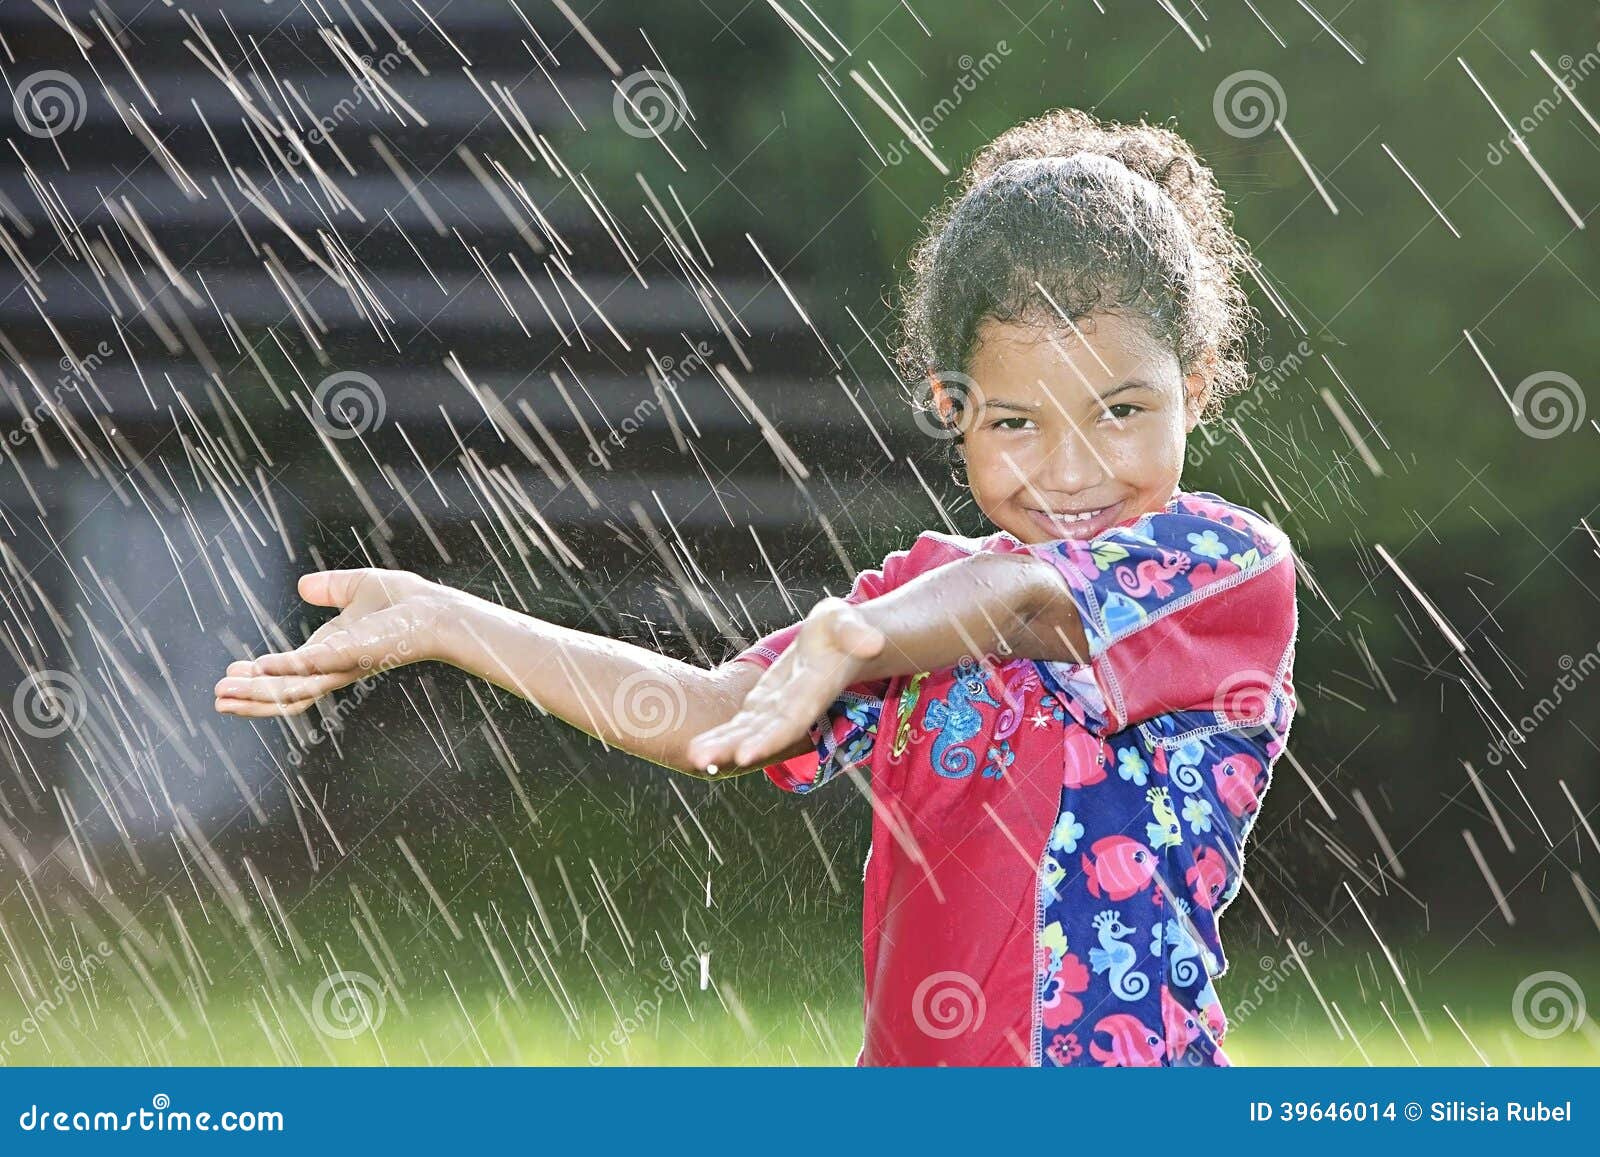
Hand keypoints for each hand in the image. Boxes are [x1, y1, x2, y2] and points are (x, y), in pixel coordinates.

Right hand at [213, 569, 453, 716]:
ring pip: (292, 690)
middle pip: (285, 694)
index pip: (289, 677)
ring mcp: (341, 665)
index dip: (259, 680)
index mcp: (330, 654)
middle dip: (250, 699)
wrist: (436, 610)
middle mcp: (333, 668)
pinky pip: (311, 666)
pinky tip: (258, 669)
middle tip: (217, 700)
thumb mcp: (357, 587)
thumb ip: (330, 588)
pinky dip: (283, 669)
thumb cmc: (404, 601)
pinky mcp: (350, 654)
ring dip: (256, 694)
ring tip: (223, 696)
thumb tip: (304, 585)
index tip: (231, 674)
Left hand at [686, 597, 886, 771]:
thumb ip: (856, 632)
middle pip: (763, 732)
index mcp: (814, 688)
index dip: (770, 737)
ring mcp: (778, 708)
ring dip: (721, 746)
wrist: (842, 644)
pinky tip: (697, 748)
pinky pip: (741, 725)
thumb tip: (873, 641)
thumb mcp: (848, 621)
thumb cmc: (844, 628)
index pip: (791, 717)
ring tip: (693, 758)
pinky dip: (721, 737)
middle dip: (733, 747)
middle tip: (701, 760)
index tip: (746, 753)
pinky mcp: (764, 704)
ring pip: (747, 731)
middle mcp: (795, 706)